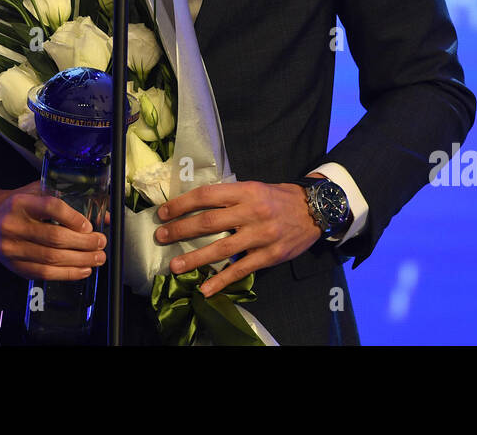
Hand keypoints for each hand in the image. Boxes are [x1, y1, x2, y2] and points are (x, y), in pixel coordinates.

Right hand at [0, 180, 105, 280]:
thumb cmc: (18, 204)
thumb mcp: (38, 191)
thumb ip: (68, 199)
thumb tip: (104, 216)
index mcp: (21, 202)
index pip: (50, 208)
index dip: (73, 218)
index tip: (89, 226)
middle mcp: (13, 225)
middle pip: (54, 238)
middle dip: (83, 243)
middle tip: (100, 243)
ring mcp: (12, 248)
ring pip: (51, 259)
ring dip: (80, 260)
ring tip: (97, 257)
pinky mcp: (14, 266)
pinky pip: (44, 274)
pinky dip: (67, 274)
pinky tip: (83, 270)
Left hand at [153, 179, 321, 297]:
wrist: (315, 211)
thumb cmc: (279, 198)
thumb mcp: (255, 187)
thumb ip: (230, 196)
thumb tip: (197, 206)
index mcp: (246, 191)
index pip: (207, 196)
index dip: (182, 204)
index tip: (164, 212)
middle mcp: (252, 211)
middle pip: (209, 221)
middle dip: (181, 230)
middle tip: (161, 236)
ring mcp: (261, 235)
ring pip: (222, 248)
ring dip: (195, 258)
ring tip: (175, 266)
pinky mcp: (269, 255)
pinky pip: (241, 269)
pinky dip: (222, 280)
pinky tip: (206, 288)